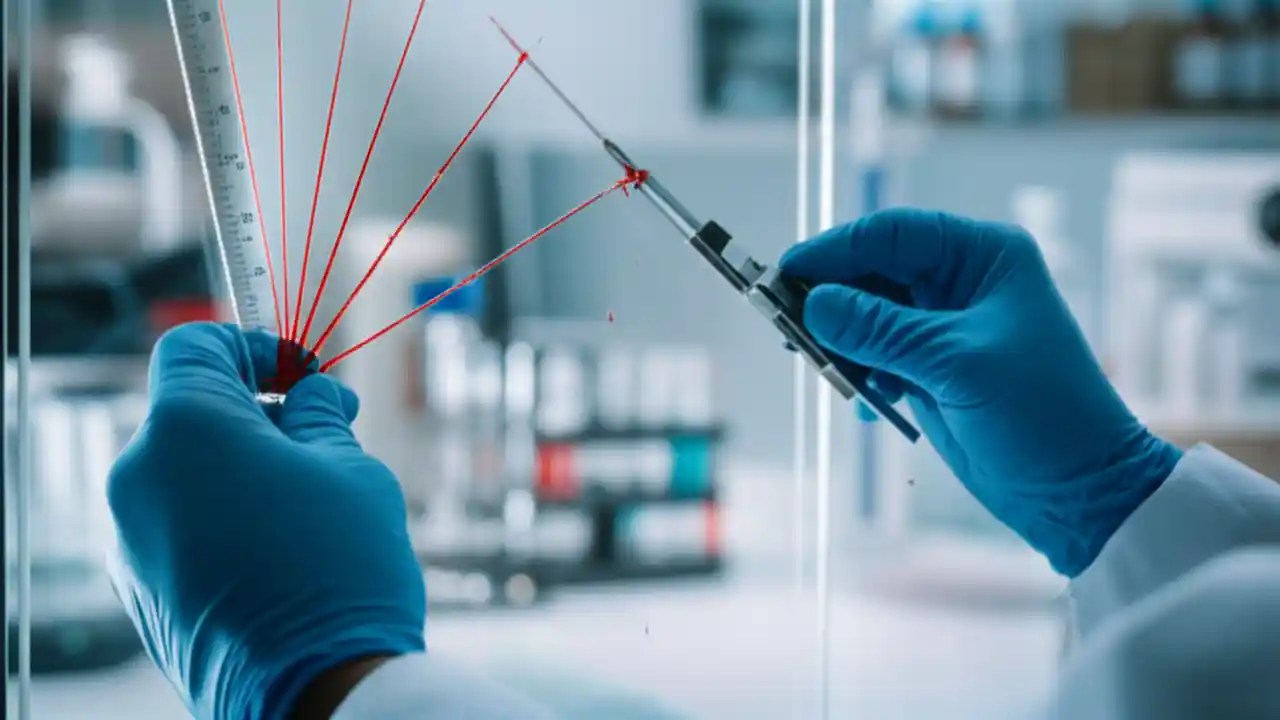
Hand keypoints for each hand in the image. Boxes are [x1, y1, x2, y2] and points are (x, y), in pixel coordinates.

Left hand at [107, 323, 425, 718]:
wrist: (317, 693)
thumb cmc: (339, 569)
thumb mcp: (349, 468)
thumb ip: (319, 416)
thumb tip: (310, 394)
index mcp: (184, 428)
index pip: (194, 346)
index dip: (252, 344)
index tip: (302, 370)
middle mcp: (137, 477)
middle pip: (188, 410)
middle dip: (255, 409)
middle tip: (325, 430)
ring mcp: (130, 539)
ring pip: (183, 470)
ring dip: (239, 464)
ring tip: (310, 499)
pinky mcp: (139, 589)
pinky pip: (176, 523)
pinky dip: (220, 513)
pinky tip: (280, 545)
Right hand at [781, 209, 1180, 575]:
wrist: (1078, 492)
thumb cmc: (1042, 415)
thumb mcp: (956, 365)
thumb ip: (881, 331)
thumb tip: (815, 303)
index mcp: (983, 257)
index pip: (893, 234)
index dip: (836, 250)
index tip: (787, 274)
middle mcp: (961, 282)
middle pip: (872, 272)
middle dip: (832, 301)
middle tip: (788, 328)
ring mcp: (943, 327)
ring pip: (866, 316)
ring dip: (843, 344)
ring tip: (832, 375)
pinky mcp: (932, 369)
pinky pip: (875, 356)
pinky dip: (860, 375)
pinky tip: (867, 402)